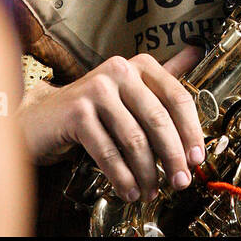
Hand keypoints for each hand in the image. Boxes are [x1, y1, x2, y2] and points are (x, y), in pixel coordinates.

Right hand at [17, 46, 204, 201]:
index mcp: (139, 64)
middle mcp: (119, 70)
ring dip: (146, 172)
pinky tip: (129, 190)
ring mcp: (96, 90)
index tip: (197, 158)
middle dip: (172, 156)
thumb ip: (162, 77)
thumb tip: (198, 49)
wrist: (42, 119)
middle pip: (158, 118)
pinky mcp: (77, 113)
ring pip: (134, 139)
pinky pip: (108, 152)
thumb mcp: (130, 91)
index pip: (176, 97)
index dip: (191, 130)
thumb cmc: (93, 109)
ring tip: (151, 191)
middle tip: (180, 181)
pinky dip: (122, 177)